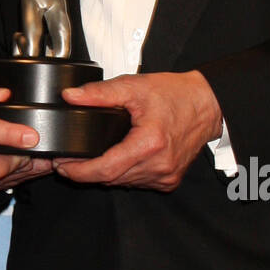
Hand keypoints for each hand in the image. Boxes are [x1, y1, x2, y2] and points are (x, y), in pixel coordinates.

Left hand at [55, 70, 222, 190]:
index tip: (62, 165)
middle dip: (86, 173)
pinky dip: (124, 174)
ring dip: (105, 174)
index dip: (78, 171)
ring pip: (123, 183)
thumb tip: (71, 98)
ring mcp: (165, 176)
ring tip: (90, 159)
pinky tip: (118, 160)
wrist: (207, 103)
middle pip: (111, 179)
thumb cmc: (176, 95)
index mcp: (149, 144)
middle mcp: (158, 166)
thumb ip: (99, 93)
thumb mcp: (134, 86)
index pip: (105, 169)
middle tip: (69, 160)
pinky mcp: (169, 180)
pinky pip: (138, 182)